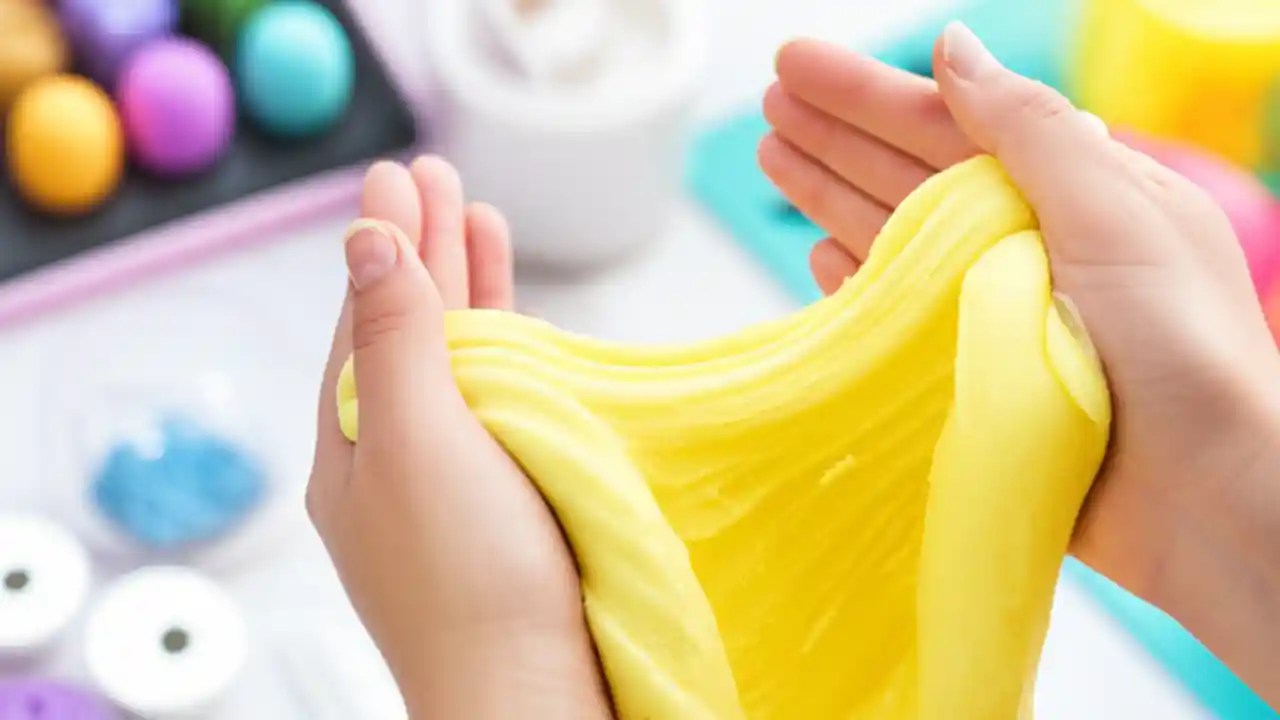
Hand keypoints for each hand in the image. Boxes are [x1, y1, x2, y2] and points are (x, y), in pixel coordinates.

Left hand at [307, 158, 610, 718]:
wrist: (533, 693)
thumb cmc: (468, 576)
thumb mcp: (416, 438)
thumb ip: (395, 336)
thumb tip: (365, 240)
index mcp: (351, 443)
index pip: (365, 317)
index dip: (384, 241)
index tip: (399, 173)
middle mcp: (394, 458)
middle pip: (408, 330)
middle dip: (424, 249)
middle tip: (437, 172)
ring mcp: (452, 480)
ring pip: (457, 363)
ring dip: (470, 289)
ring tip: (482, 219)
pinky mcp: (507, 499)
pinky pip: (498, 404)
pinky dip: (507, 350)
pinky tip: (515, 322)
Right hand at [761, 24, 1279, 701]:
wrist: (1196, 496)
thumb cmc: (1177, 348)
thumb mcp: (1114, 209)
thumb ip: (1027, 126)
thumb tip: (954, 46)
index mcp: (1069, 194)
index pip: (950, 126)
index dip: (870, 93)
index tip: (798, 63)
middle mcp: (1027, 246)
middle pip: (909, 174)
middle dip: (838, 135)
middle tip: (770, 97)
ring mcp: (992, 312)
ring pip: (891, 238)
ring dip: (830, 196)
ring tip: (774, 156)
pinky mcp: (966, 374)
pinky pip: (892, 313)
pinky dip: (855, 282)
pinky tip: (820, 253)